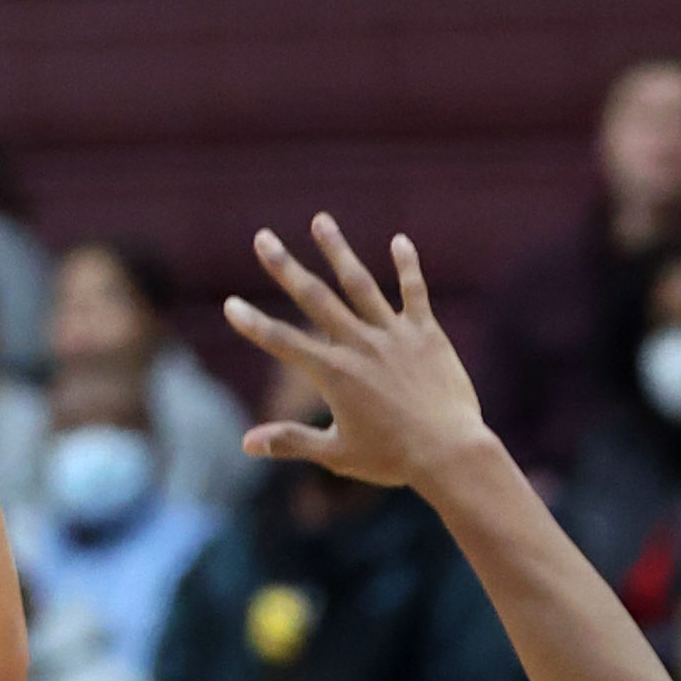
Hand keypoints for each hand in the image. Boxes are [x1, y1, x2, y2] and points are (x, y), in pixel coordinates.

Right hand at [226, 217, 486, 496]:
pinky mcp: (426, 333)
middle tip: (263, 238)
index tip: (230, 304)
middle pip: (315, 298)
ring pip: (359, 283)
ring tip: (320, 220)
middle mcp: (360, 345)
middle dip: (285, 267)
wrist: (449, 452)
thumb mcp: (336, 454)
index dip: (253, 324)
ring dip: (337, 250)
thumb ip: (290, 442)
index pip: (283, 343)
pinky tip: (398, 241)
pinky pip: (414, 291)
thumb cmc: (392, 460)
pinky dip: (407, 265)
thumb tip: (246, 443)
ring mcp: (393, 334)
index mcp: (334, 374)